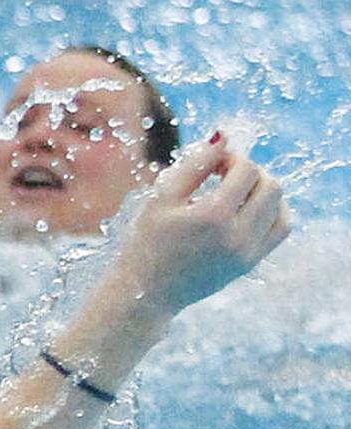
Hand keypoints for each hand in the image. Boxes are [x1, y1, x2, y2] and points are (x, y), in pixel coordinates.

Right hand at [109, 132, 292, 320]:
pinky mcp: (251, 261)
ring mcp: (248, 251)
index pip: (246, 170)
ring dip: (263, 189)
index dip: (232, 158)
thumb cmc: (147, 241)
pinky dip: (275, 211)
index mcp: (212, 216)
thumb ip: (194, 163)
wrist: (148, 291)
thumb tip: (223, 136)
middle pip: (270, 186)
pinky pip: (282, 227)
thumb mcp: (161, 197)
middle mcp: (237, 235)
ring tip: (236, 192)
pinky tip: (252, 208)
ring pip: (280, 205)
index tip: (213, 162)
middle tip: (226, 175)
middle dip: (251, 172)